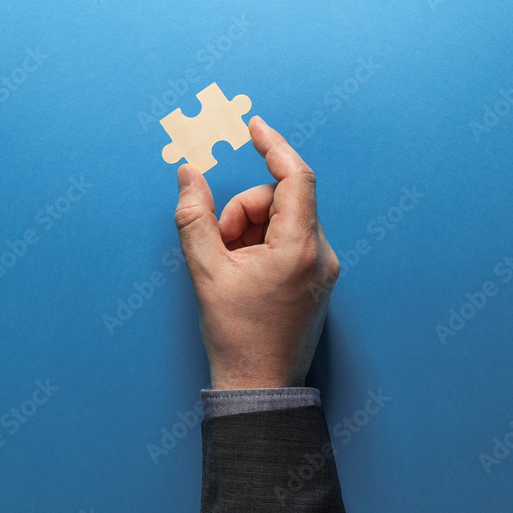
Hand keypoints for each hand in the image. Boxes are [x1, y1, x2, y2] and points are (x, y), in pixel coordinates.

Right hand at [173, 116, 340, 389]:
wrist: (260, 386)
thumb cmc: (236, 335)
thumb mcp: (206, 272)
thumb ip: (194, 218)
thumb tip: (189, 175)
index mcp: (299, 249)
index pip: (295, 178)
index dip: (274, 146)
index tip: (253, 126)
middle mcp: (321, 254)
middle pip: (281, 200)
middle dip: (243, 212)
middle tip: (219, 246)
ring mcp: (323, 268)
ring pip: (283, 220)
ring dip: (249, 231)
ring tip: (230, 268)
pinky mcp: (317, 279)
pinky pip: (289, 240)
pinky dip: (262, 245)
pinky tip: (244, 273)